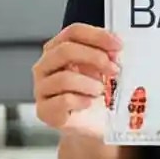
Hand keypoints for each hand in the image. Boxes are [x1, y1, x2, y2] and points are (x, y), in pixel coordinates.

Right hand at [32, 23, 121, 138]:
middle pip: (65, 51)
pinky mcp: (44, 110)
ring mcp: (42, 88)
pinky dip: (81, 101)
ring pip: (64, 78)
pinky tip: (88, 103)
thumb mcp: (102, 70)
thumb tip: (116, 50)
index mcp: (58, 49)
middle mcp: (45, 66)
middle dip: (95, 58)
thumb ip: (106, 56)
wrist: (91, 126)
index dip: (97, 36)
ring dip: (89, 84)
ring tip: (101, 91)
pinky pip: (63, 101)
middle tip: (114, 69)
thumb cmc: (95, 95)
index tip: (118, 45)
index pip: (73, 32)